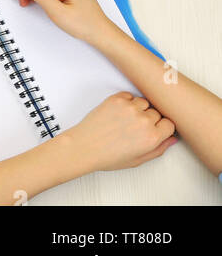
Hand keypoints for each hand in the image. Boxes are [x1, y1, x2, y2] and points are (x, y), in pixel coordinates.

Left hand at [60, 92, 176, 171]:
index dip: (161, 128)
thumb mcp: (138, 159)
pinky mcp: (116, 100)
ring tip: (126, 120)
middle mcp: (143, 121)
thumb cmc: (107, 155)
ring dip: (138, 109)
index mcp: (152, 137)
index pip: (169, 124)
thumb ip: (158, 149)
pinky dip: (127, 101)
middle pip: (157, 113)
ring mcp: (129, 108)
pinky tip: (119, 113)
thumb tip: (171, 139)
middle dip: (149, 120)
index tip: (154, 130)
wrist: (84, 146)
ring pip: (144, 102)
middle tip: (135, 128)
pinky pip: (130, 95)